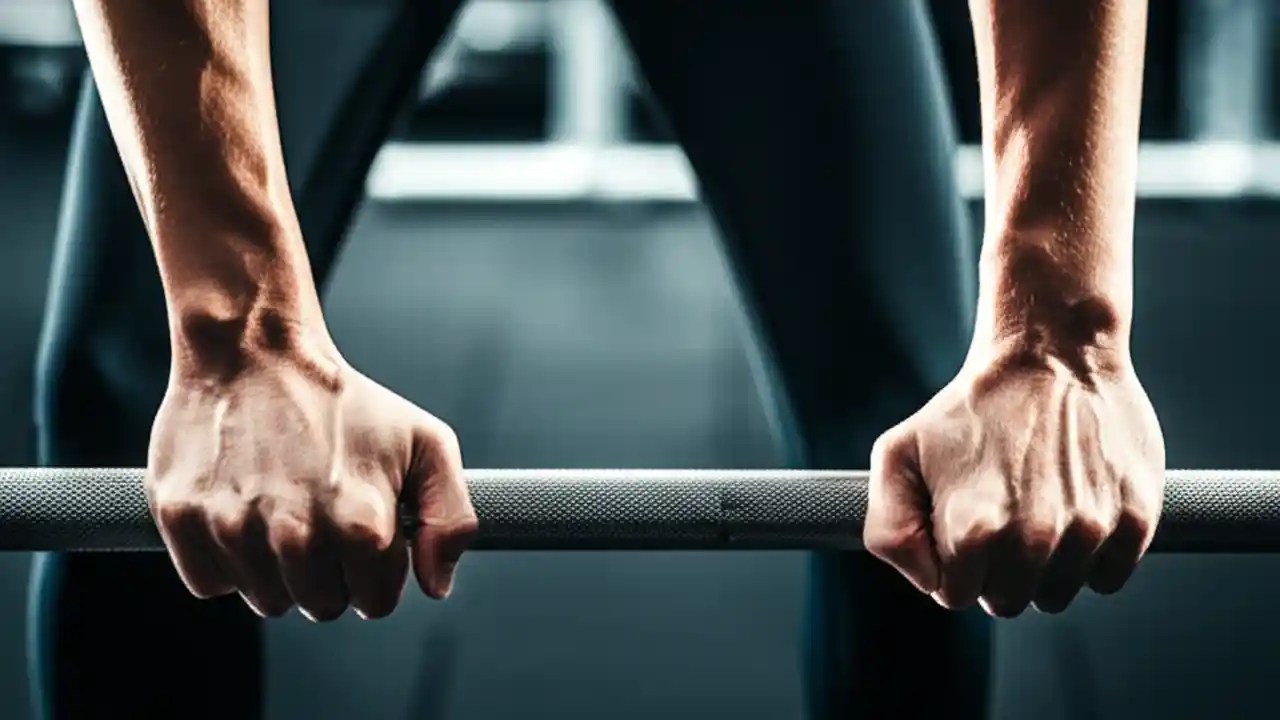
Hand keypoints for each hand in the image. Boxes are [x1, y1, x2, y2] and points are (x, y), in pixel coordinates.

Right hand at [146, 331, 476, 620]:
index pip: (375, 603)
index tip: (364, 530)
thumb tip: (436, 585)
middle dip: (329, 572)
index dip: (375, 570)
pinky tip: (243, 511)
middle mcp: (296, 535)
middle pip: (321, 606)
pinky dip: (226, 560)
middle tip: (322, 514)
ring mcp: (235, 528)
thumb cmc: (343, 400)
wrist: (255, 351)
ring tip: (284, 507)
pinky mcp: (182, 518)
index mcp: (362, 524)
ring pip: (266, 600)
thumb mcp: (427, 444)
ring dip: (278, 569)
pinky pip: (210, 583)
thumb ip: (449, 520)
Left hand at [863, 343, 1164, 616]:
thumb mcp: (897, 455)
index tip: (959, 524)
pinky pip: (1107, 578)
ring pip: (1057, 594)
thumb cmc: (970, 407)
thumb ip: (890, 530)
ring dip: (1043, 565)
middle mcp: (1034, 538)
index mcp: (972, 530)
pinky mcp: (1135, 519)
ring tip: (1034, 506)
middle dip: (995, 570)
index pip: (956, 596)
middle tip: (997, 516)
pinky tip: (1072, 508)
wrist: (1050, 353)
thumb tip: (931, 583)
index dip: (952, 563)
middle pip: (1008, 602)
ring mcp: (1088, 530)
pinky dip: (1090, 556)